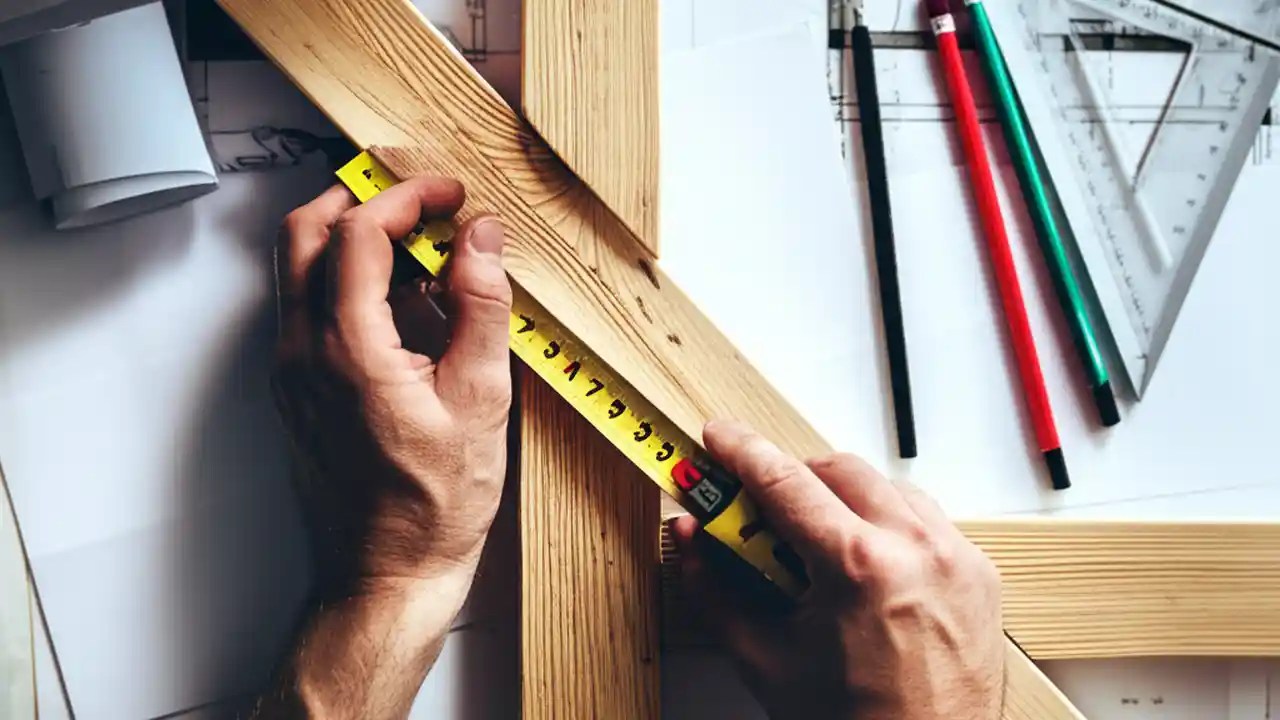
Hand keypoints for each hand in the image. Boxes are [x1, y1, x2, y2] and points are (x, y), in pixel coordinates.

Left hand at [254, 177, 512, 718]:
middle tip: (417, 204)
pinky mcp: (295, 393)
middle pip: (304, 233)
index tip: (450, 196)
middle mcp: (302, 352)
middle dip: (360, 200)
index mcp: (348, 348)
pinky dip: (343, 283)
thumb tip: (481, 237)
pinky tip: (402, 311)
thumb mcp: (481, 401)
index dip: (407, 198)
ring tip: (417, 254)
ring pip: (297, 269)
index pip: (359, 231)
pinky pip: (305, 311)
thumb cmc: (434, 505)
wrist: (386, 576)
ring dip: (348, 240)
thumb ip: (482, 307)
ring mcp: (290, 374)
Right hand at [673, 420, 1003, 719]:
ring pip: (885, 486)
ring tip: (815, 543)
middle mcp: (916, 549)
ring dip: (843, 498)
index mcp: (860, 567)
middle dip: (791, 478)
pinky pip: (925, 518)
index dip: (742, 451)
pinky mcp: (978, 572)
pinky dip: (888, 523)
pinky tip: (864, 560)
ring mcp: (955, 558)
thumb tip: (691, 540)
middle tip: (758, 510)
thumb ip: (717, 589)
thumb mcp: (766, 658)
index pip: (784, 481)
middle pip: (837, 470)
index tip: (720, 437)